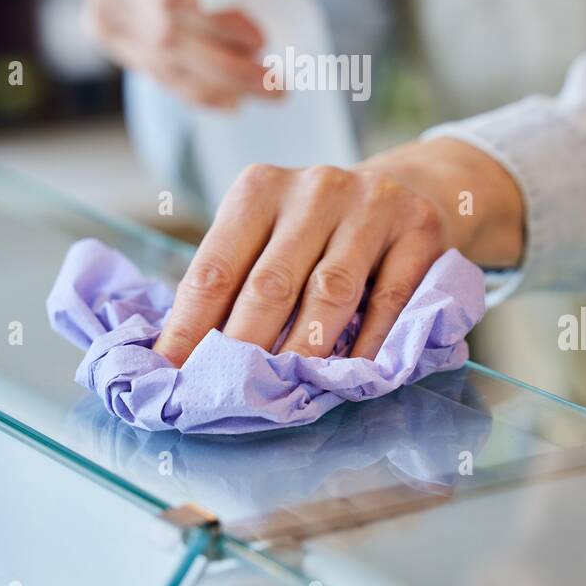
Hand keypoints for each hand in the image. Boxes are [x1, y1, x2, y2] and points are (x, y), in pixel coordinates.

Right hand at [82, 0, 293, 106]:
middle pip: (169, 33)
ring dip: (218, 85)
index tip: (262, 42)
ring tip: (266, 93)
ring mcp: (105, 4)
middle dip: (228, 66)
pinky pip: (152, 71)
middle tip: (278, 84)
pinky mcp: (104, 31)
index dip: (216, 24)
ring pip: (162, 59)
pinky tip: (232, 100)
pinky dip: (195, 91)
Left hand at [153, 138, 524, 366]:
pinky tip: (350, 372)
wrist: (405, 188)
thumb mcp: (270, 234)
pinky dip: (368, 341)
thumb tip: (181, 357)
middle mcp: (313, 189)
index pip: (215, 267)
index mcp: (259, 189)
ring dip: (305, 350)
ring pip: (331, 291)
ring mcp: (369, 204)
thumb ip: (234, 283)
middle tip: (225, 397)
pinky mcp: (416, 228)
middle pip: (270, 283)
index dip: (189, 326)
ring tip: (283, 393)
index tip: (169, 374)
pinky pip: (389, 297)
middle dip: (243, 347)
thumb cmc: (317, 229)